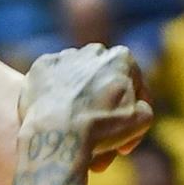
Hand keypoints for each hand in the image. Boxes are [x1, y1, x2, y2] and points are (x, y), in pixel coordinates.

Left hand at [19, 44, 153, 170]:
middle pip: (102, 76)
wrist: (59, 133)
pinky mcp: (39, 68)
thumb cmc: (102, 127)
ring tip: (75, 121)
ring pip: (75, 77)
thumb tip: (137, 106)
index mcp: (121, 57)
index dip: (132, 105)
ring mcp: (64, 57)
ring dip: (77, 94)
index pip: (132, 81)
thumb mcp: (141, 121)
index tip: (126, 126)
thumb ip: (144, 106)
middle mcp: (92, 51)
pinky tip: (55, 113)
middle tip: (99, 123)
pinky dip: (53, 94)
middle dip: (103, 97)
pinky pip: (51, 81)